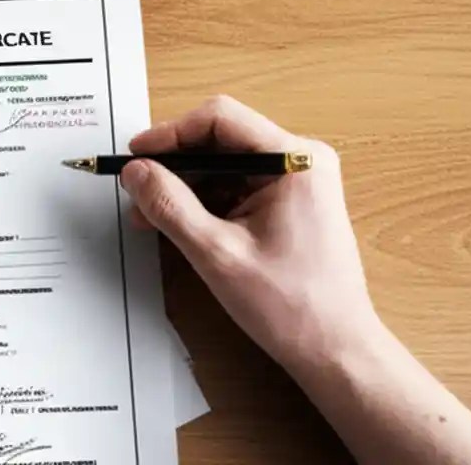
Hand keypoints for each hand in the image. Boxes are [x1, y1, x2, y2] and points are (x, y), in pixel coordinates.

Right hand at [120, 95, 378, 373]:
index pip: (219, 119)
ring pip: (225, 164)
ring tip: (151, 216)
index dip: (169, 133)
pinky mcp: (290, 202)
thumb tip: (135, 171)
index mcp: (295, 161)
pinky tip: (178, 224)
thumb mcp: (216, 253)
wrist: (336, 349)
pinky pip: (237, 185)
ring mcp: (298, 181)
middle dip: (174, 164)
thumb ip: (170, 205)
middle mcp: (302, 160)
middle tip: (136, 190)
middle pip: (220, 139)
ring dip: (185, 185)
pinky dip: (204, 201)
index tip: (135, 155)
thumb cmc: (292, 306)